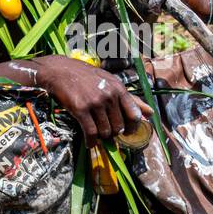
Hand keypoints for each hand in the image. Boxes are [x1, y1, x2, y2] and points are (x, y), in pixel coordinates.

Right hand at [34, 55, 152, 147]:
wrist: (61, 71)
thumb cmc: (88, 77)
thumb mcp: (112, 83)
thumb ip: (132, 100)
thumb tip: (151, 113)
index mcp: (119, 89)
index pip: (134, 115)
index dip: (132, 128)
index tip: (127, 132)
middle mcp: (109, 96)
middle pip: (119, 127)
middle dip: (113, 133)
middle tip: (106, 131)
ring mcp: (95, 102)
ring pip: (105, 131)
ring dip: (101, 137)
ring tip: (96, 133)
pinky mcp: (81, 109)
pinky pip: (90, 133)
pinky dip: (91, 142)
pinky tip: (89, 142)